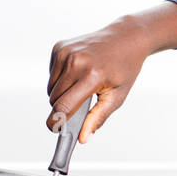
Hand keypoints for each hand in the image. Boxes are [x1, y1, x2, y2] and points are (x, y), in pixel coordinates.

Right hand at [46, 1, 176, 141]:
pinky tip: (78, 72)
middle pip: (54, 98)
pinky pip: (52, 74)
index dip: (56, 121)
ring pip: (51, 87)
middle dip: (63, 107)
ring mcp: (66, 52)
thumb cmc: (124, 69)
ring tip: (83, 85)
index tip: (54, 129)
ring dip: (61, 93)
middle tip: (81, 104)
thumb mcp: (117, 96)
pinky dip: (61, 78)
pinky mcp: (59, 47)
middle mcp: (76, 62)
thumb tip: (82, 138)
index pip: (64, 106)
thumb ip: (98, 118)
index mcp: (92, 76)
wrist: (125, 38)